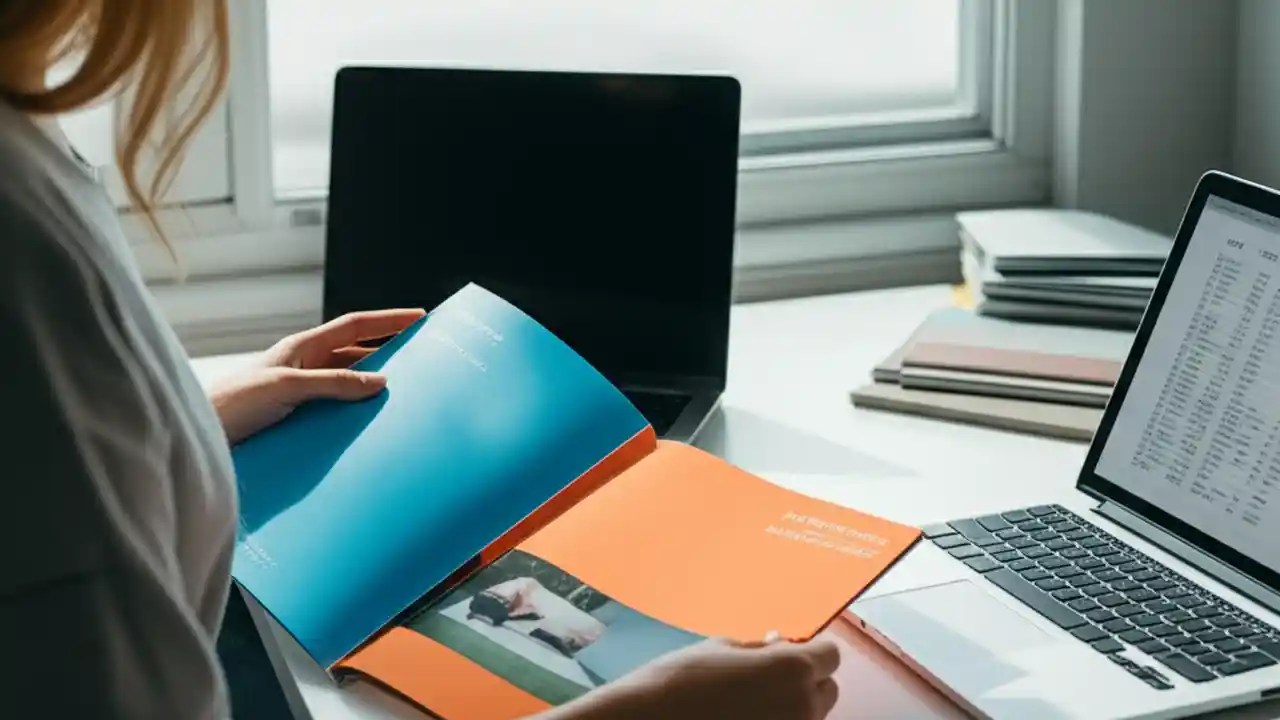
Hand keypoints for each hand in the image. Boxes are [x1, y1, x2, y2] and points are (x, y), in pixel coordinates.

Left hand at [209, 309, 425, 443]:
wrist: (201, 438)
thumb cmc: (233, 404)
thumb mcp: (287, 387)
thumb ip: (333, 383)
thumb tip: (380, 381)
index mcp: (302, 347)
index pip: (355, 325)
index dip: (388, 319)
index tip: (419, 317)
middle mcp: (304, 366)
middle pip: (356, 353)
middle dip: (388, 351)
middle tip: (421, 356)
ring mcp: (301, 392)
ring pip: (348, 383)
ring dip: (372, 386)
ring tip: (404, 393)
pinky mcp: (297, 418)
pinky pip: (337, 408)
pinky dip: (357, 411)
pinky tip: (371, 423)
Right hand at [545, 635, 840, 719]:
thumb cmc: (681, 678)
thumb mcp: (722, 648)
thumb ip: (760, 649)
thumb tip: (778, 644)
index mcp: (792, 669)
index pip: (830, 654)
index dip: (810, 650)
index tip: (787, 650)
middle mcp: (803, 705)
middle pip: (827, 689)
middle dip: (806, 679)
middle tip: (768, 675)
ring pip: (810, 714)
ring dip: (793, 703)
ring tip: (752, 699)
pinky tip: (744, 715)